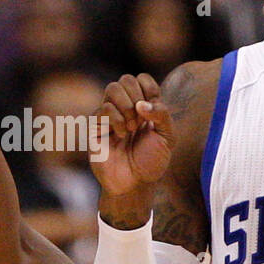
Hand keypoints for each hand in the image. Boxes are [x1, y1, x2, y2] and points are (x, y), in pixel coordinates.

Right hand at [91, 73, 174, 197]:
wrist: (134, 184)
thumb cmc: (151, 162)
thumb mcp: (168, 137)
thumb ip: (162, 114)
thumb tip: (141, 103)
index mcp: (143, 105)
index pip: (142, 79)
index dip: (149, 89)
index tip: (153, 112)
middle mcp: (124, 107)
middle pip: (126, 79)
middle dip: (137, 97)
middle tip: (142, 120)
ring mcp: (109, 116)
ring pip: (112, 88)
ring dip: (127, 106)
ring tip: (133, 127)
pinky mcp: (95, 126)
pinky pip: (103, 108)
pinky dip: (117, 120)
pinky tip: (122, 135)